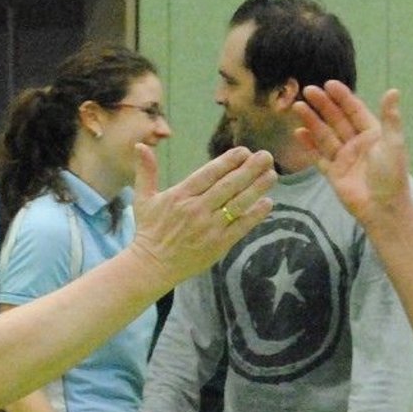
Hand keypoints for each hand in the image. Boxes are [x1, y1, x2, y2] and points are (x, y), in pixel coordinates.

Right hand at [127, 145, 275, 281]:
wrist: (152, 265)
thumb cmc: (149, 230)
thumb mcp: (143, 199)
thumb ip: (146, 171)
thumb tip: (140, 145)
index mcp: (180, 195)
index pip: (209, 173)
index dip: (229, 161)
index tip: (244, 151)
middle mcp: (196, 209)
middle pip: (228, 185)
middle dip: (250, 169)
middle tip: (266, 156)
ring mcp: (209, 228)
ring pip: (238, 204)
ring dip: (257, 188)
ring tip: (272, 175)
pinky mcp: (218, 245)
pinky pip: (241, 227)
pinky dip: (255, 215)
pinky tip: (267, 203)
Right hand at [292, 83, 411, 227]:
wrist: (383, 208)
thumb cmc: (391, 176)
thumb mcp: (393, 144)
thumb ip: (390, 118)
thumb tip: (393, 90)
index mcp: (372, 134)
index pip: (354, 110)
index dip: (342, 97)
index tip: (329, 84)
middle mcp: (356, 143)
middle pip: (336, 119)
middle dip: (323, 105)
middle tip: (308, 90)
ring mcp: (343, 158)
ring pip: (324, 135)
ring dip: (312, 121)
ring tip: (298, 107)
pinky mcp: (333, 173)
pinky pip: (318, 156)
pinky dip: (308, 145)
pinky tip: (298, 132)